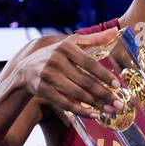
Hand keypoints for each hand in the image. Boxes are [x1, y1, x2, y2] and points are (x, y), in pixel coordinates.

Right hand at [14, 26, 132, 122]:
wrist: (25, 70)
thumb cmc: (54, 56)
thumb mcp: (71, 44)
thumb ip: (94, 39)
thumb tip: (116, 30)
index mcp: (66, 47)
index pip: (89, 63)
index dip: (104, 75)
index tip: (117, 85)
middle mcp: (56, 60)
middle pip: (85, 81)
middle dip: (104, 94)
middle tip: (119, 104)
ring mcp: (47, 75)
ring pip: (76, 93)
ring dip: (95, 104)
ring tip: (110, 110)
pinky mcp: (42, 89)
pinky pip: (65, 103)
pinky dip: (80, 110)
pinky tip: (94, 115)